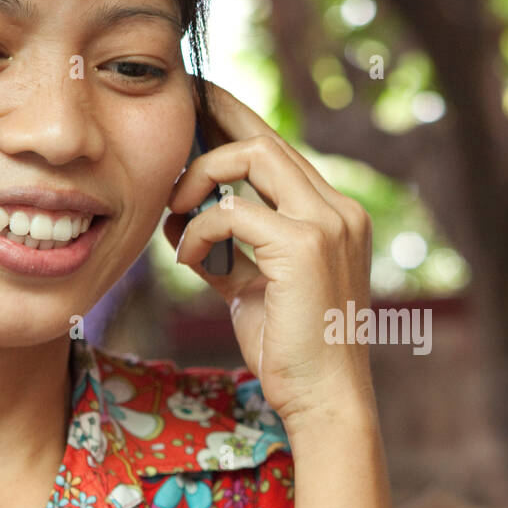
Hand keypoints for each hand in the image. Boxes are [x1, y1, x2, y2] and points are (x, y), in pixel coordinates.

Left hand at [162, 80, 376, 434]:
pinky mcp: (306, 247)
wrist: (323, 399)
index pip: (279, 151)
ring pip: (253, 155)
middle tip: (168, 135)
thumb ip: (232, 250)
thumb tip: (186, 223)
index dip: (234, 122)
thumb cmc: (290, 350)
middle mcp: (340, 210)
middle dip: (211, 124)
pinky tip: (186, 256)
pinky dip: (198, 230)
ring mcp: (328, 224)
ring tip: (174, 209)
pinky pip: (233, 211)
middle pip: (267, 138)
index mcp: (335, 216)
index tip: (192, 109)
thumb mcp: (255, 288)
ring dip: (201, 176)